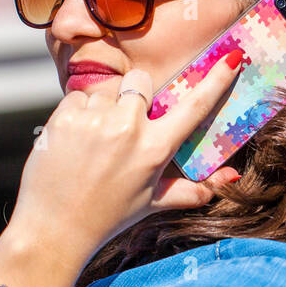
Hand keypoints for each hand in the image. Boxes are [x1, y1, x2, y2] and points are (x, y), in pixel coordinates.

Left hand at [5, 49, 246, 264]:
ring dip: (102, 108)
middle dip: (135, 95)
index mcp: (155, 149)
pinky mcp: (65, 116)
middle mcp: (128, 129)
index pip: (194, 107)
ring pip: (107, 90)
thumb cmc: (107, 216)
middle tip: (122, 126)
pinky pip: (78, 96)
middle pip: (141, 81)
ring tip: (93, 142)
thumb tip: (230, 179)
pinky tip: (74, 140)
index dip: (217, 80)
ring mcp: (95, 119)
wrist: (54, 228)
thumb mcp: (152, 203)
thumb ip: (192, 189)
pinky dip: (77, 112)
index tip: (231, 57)